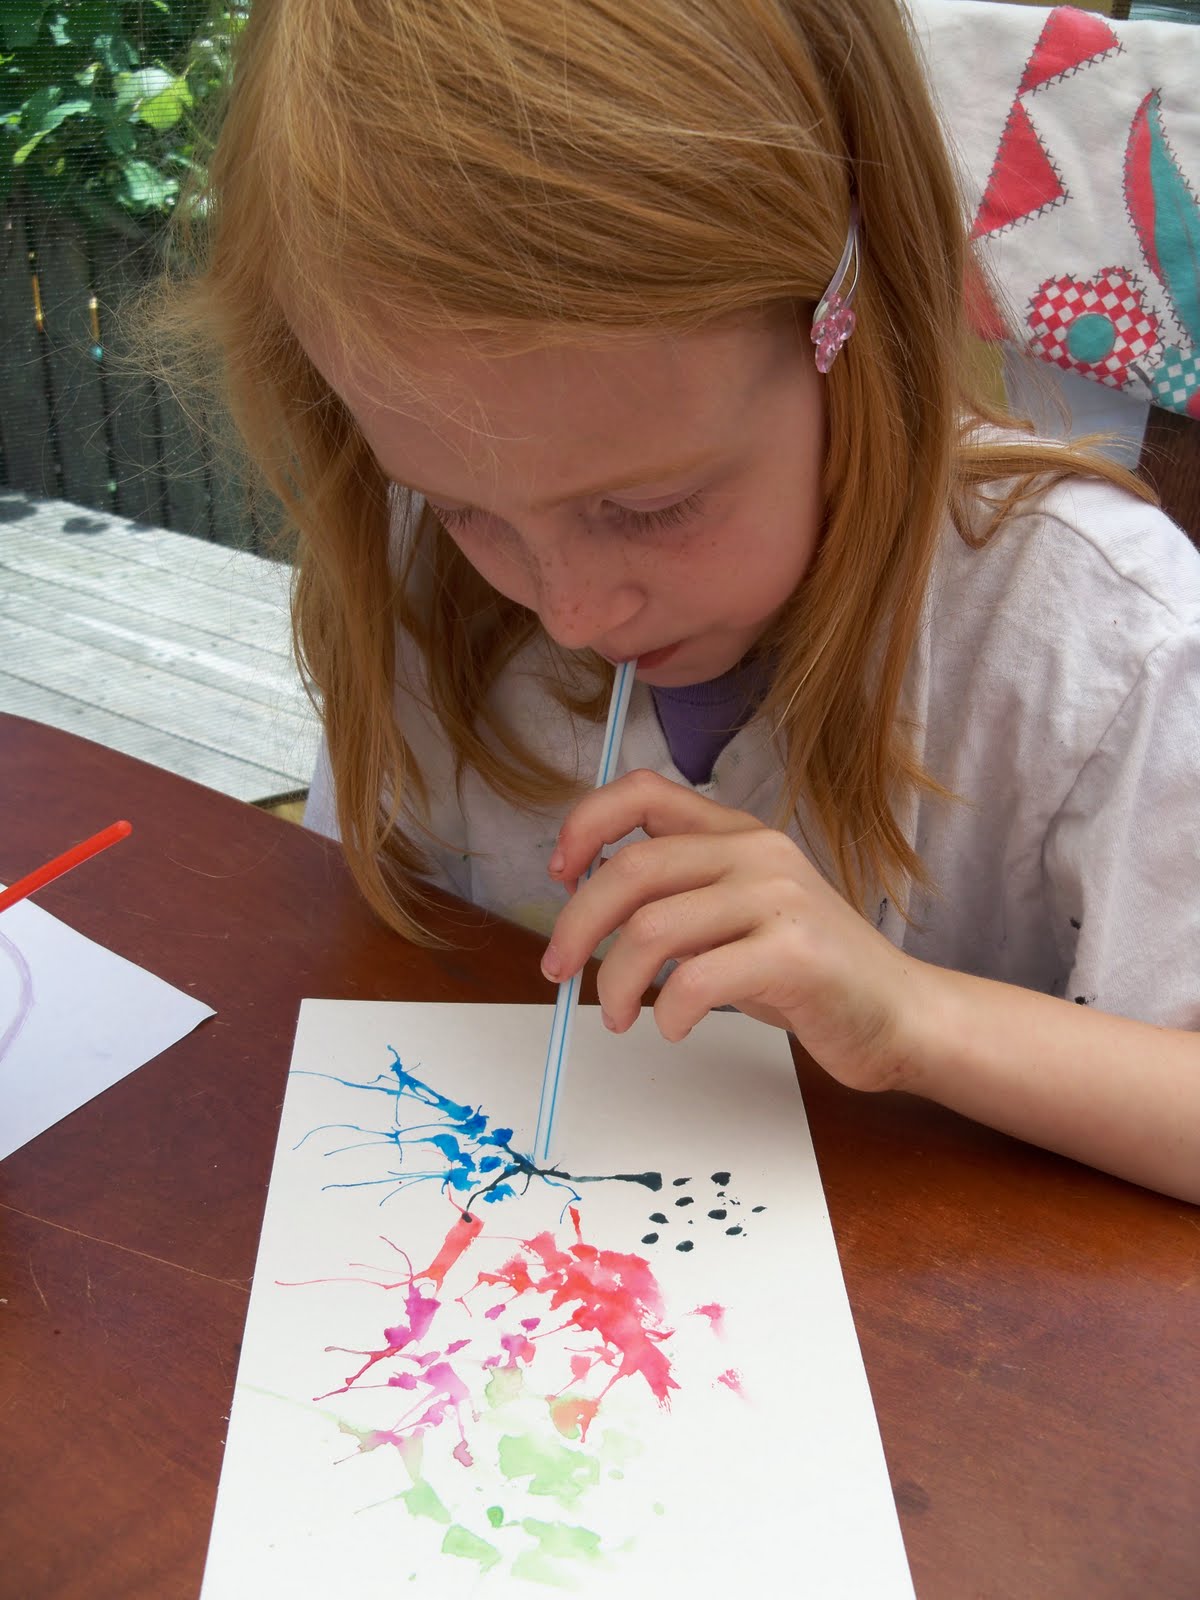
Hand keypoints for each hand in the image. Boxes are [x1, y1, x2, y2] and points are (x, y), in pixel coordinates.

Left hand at [541, 768, 929, 1092]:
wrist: (897, 1013)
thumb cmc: (806, 971)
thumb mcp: (737, 914)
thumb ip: (679, 896)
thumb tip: (588, 907)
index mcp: (737, 832)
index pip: (644, 792)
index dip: (585, 824)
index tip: (560, 874)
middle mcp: (756, 851)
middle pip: (631, 868)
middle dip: (577, 924)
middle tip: (558, 969)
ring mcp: (779, 898)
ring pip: (653, 928)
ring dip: (616, 981)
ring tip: (620, 1016)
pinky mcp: (794, 953)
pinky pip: (696, 980)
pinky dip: (667, 1013)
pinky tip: (672, 1027)